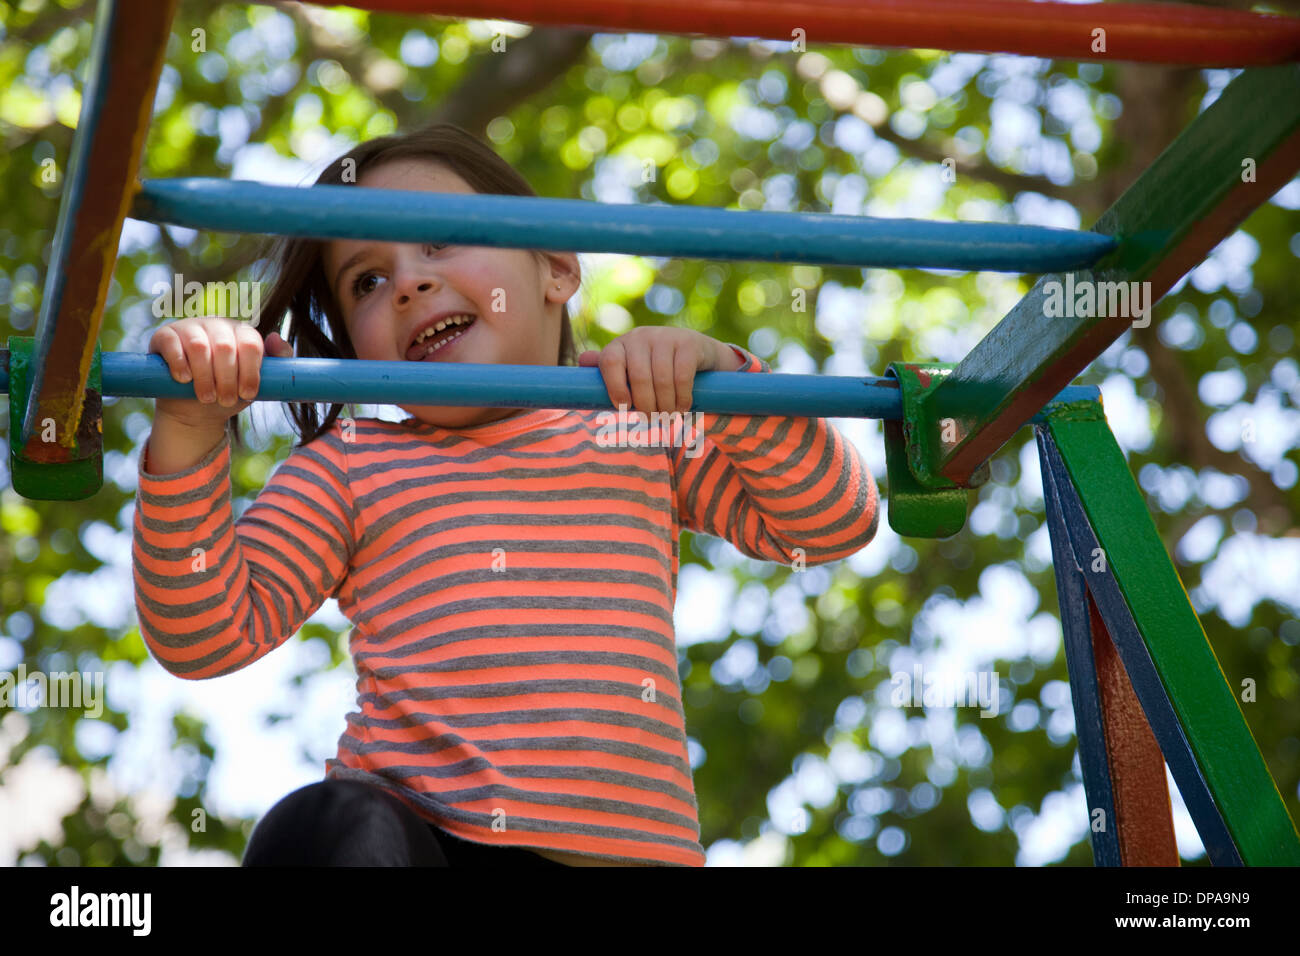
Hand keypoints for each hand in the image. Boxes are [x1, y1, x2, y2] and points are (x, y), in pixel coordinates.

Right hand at [148, 316, 293, 429]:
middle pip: (226, 347)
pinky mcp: (165, 335)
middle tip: (226, 400)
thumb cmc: (229, 391)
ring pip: (199, 346)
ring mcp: (190, 327)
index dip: (250, 371)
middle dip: (227, 379)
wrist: (194, 407)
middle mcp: (217, 325)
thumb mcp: (256, 381)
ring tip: (207, 397)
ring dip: (204, 376)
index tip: (247, 394)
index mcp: (242, 333)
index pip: (251, 344)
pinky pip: (172, 343)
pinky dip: (179, 363)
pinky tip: (184, 379)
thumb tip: (275, 337)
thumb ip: (278, 361)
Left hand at [577, 328, 741, 414]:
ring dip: (665, 405)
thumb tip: (581, 360)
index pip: (610, 361)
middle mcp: (640, 336)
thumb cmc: (656, 366)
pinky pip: (682, 375)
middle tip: (652, 420)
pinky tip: (682, 407)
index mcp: (621, 344)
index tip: (624, 408)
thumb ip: (610, 367)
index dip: (614, 387)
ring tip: (668, 417)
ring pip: (661, 379)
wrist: (697, 351)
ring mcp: (665, 337)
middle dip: (645, 405)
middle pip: (638, 376)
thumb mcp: (632, 365)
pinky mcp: (688, 343)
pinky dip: (682, 396)